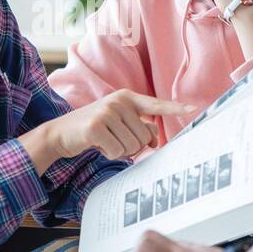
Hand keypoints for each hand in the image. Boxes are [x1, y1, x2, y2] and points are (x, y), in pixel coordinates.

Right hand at [40, 90, 194, 161]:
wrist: (60, 133)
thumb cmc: (94, 130)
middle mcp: (118, 101)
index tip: (192, 108)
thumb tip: (157, 139)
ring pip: (132, 146)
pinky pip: (116, 151)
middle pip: (145, 137)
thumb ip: (139, 127)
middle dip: (132, 146)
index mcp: (127, 98)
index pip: (155, 105)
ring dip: (120, 151)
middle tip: (114, 140)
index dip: (173, 108)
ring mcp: (107, 112)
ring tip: (105, 142)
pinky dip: (108, 154)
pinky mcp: (96, 126)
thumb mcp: (118, 124)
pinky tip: (97, 145)